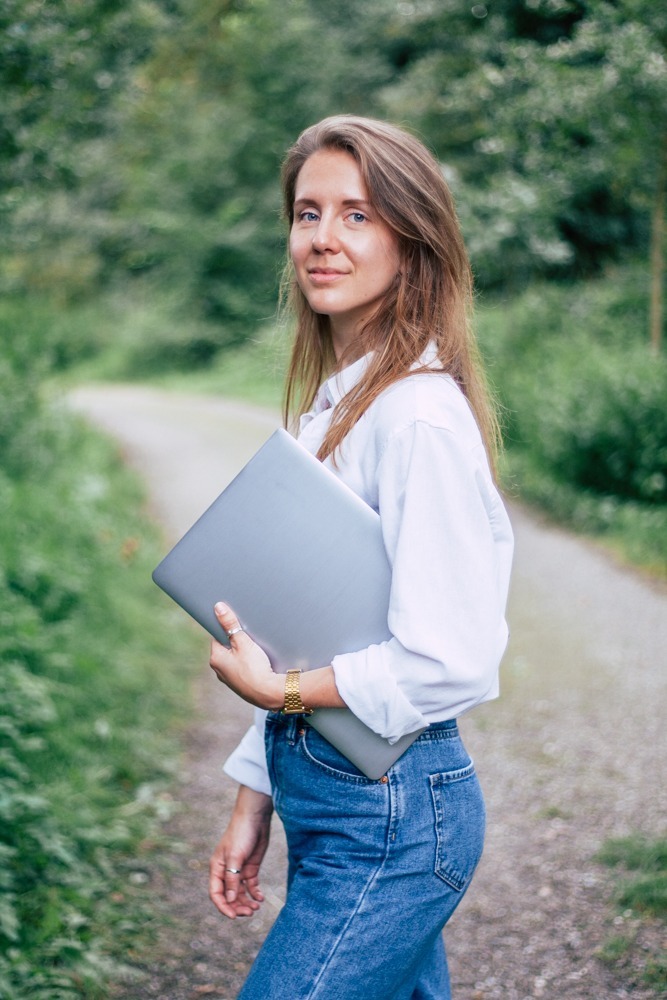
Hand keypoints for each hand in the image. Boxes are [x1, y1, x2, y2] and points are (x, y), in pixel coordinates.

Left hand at [209, 602, 283, 709]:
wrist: (269, 693)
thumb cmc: (255, 668)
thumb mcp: (243, 642)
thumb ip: (230, 624)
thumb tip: (218, 608)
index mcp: (215, 659)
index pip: (217, 636)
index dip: (229, 630)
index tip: (238, 627)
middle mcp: (219, 671)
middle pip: (227, 648)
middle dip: (237, 642)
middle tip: (250, 639)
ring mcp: (229, 680)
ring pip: (235, 659)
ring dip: (243, 654)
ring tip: (256, 652)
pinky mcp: (240, 685)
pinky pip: (242, 669)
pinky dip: (248, 665)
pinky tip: (258, 664)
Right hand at [209, 786, 273, 918]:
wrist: (255, 818)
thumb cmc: (241, 833)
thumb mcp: (235, 856)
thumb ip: (232, 879)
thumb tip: (230, 900)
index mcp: (217, 868)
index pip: (216, 893)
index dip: (223, 906)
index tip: (233, 916)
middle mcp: (226, 872)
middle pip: (229, 896)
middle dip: (237, 906)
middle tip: (249, 912)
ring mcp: (239, 871)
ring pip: (240, 893)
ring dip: (246, 902)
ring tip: (256, 907)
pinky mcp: (251, 868)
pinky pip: (251, 886)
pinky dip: (255, 893)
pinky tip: (260, 898)